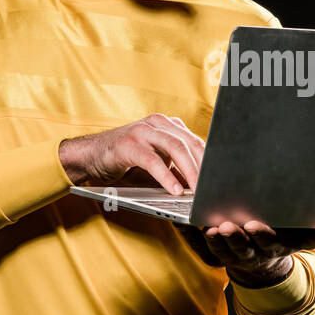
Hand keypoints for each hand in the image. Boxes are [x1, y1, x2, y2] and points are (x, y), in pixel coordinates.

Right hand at [58, 113, 204, 194]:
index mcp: (169, 125)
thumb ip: (178, 168)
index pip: (197, 141)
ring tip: (198, 191)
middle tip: (214, 189)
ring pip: (175, 148)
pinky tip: (175, 190)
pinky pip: (152, 160)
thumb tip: (203, 186)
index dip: (211, 160)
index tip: (223, 178)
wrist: (91, 155)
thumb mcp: (158, 162)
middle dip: (204, 167)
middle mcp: (158, 123)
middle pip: (190, 143)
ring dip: (190, 171)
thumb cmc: (127, 161)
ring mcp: (142, 131)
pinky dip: (166, 176)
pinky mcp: (128, 144)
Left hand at [174, 219, 314, 287]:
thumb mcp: (305, 236)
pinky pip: (195, 246)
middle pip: (240, 247)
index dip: (261, 235)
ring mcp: (228, 255)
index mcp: (273, 247)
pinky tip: (179, 221)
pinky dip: (187, 235)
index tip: (255, 225)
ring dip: (210, 239)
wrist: (261, 257)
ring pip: (218, 248)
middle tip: (225, 226)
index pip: (268, 242)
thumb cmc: (285, 235)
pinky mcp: (209, 255)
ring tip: (204, 224)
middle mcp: (250, 253)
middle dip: (233, 238)